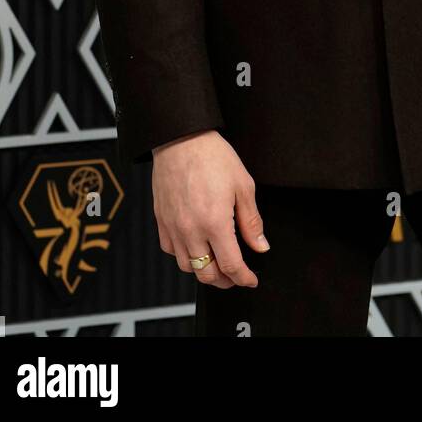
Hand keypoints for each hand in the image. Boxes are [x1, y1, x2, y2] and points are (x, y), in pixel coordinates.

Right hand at [152, 129, 268, 287]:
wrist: (180, 139)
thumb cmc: (212, 157)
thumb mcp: (243, 185)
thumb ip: (252, 221)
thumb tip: (260, 246)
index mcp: (215, 223)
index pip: (231, 266)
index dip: (244, 278)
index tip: (251, 280)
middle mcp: (191, 230)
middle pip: (207, 274)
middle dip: (225, 281)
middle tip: (236, 276)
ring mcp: (173, 228)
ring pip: (187, 267)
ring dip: (204, 271)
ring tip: (217, 263)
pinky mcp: (161, 221)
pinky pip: (170, 251)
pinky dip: (184, 256)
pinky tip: (195, 247)